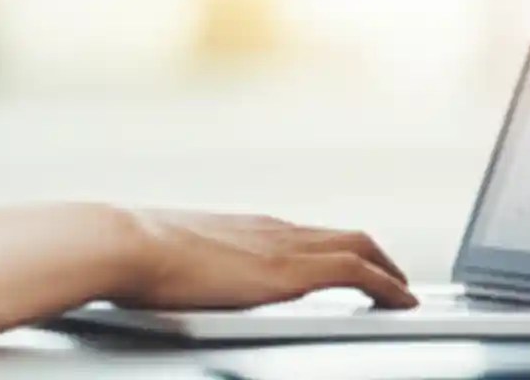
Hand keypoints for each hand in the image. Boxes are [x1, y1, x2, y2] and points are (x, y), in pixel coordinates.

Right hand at [117, 211, 417, 309]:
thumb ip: (179, 266)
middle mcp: (272, 229)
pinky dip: (388, 285)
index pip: (307, 232)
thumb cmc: (131, 257)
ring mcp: (283, 247)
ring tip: (404, 293)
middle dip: (375, 256)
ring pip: (360, 245)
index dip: (336, 247)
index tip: (352, 262)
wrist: (125, 244)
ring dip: (389, 269)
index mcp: (245, 227)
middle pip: (343, 234)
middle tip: (394, 279)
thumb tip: (163, 280)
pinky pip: (359, 272)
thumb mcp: (164, 259)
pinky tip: (403, 302)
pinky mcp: (290, 272)